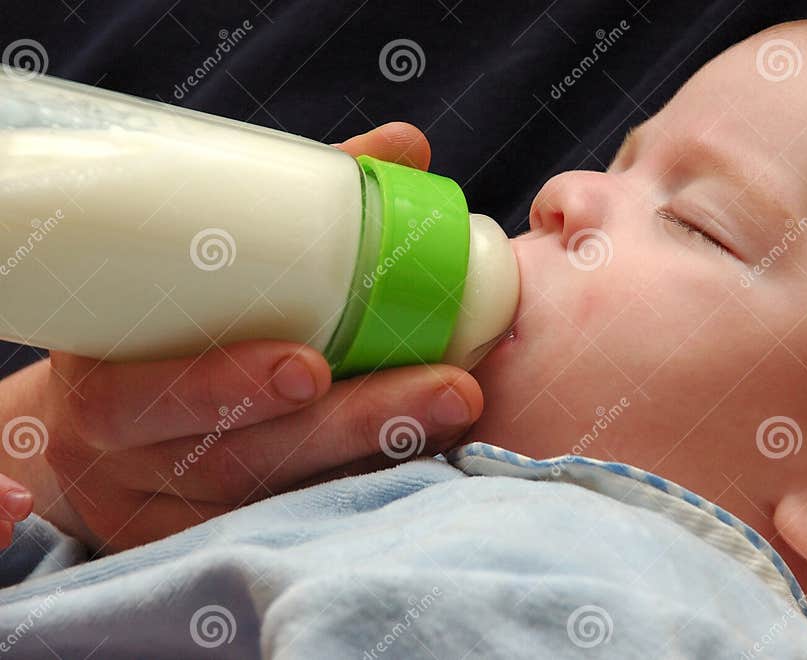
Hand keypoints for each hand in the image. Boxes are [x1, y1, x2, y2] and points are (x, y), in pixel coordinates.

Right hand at [0, 123, 481, 552]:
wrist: (97, 429)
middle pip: (236, 459)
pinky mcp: (201, 550)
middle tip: (449, 390)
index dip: (224, 384)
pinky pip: (290, 528)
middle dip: (349, 425)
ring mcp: (165, 517)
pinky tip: (424, 456)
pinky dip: (360, 488)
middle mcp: (124, 464)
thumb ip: (291, 210)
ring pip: (277, 501)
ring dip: (376, 458)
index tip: (312, 366)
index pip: (143, 394)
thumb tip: (407, 146)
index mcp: (100, 384)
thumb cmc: (159, 332)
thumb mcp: (190, 274)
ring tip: (457, 413)